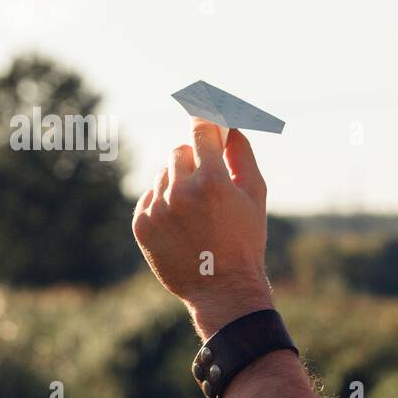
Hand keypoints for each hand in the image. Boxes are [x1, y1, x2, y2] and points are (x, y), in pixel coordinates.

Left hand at [132, 119, 272, 337]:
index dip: (204, 118)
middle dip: (194, 159)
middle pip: (180, 151)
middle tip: (208, 178)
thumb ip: (242, 155)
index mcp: (212, 181)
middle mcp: (180, 191)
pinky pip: (150, 197)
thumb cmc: (245, 241)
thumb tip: (230, 126)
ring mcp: (157, 208)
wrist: (222, 289)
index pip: (201, 132)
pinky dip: (164, 203)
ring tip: (197, 212)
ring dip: (179, 182)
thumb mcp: (254, 196)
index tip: (203, 109)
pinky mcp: (142, 224)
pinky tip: (182, 224)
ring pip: (163, 175)